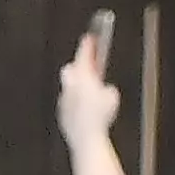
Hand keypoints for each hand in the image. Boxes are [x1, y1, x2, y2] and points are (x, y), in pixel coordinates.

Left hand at [56, 32, 120, 149]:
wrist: (86, 137)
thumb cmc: (100, 116)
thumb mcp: (112, 97)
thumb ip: (107, 88)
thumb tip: (105, 89)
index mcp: (83, 76)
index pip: (84, 53)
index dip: (88, 44)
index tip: (91, 38)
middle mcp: (70, 84)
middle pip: (71, 68)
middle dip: (78, 66)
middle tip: (89, 68)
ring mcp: (64, 98)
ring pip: (69, 87)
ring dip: (77, 86)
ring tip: (88, 93)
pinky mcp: (62, 112)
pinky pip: (68, 102)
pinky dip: (75, 102)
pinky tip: (84, 110)